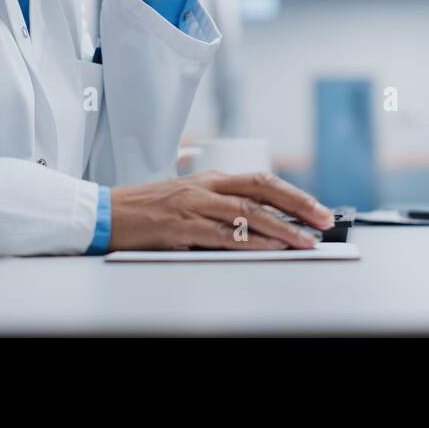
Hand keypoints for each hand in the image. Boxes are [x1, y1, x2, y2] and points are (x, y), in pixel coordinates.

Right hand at [108, 171, 335, 250]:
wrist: (105, 212)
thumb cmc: (146, 210)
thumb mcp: (187, 199)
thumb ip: (220, 206)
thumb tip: (261, 224)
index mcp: (211, 179)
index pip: (262, 181)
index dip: (294, 194)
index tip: (318, 209)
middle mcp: (206, 187)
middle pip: (262, 190)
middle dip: (298, 205)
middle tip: (324, 220)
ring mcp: (194, 205)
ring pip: (248, 212)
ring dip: (281, 228)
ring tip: (304, 241)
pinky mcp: (181, 226)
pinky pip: (223, 234)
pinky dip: (250, 241)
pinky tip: (269, 248)